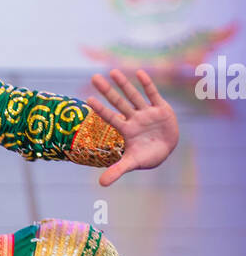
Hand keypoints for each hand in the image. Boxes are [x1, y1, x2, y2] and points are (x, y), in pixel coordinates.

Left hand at [86, 68, 178, 186]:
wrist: (167, 150)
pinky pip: (153, 94)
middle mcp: (134, 118)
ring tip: (112, 71)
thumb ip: (117, 171)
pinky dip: (147, 84)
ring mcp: (146, 112)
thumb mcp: (132, 163)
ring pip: (133, 96)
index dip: (101, 109)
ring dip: (124, 84)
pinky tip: (140, 73)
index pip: (110, 117)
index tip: (88, 99)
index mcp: (126, 130)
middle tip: (93, 77)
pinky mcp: (161, 108)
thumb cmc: (148, 156)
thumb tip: (101, 184)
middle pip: (118, 102)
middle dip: (107, 91)